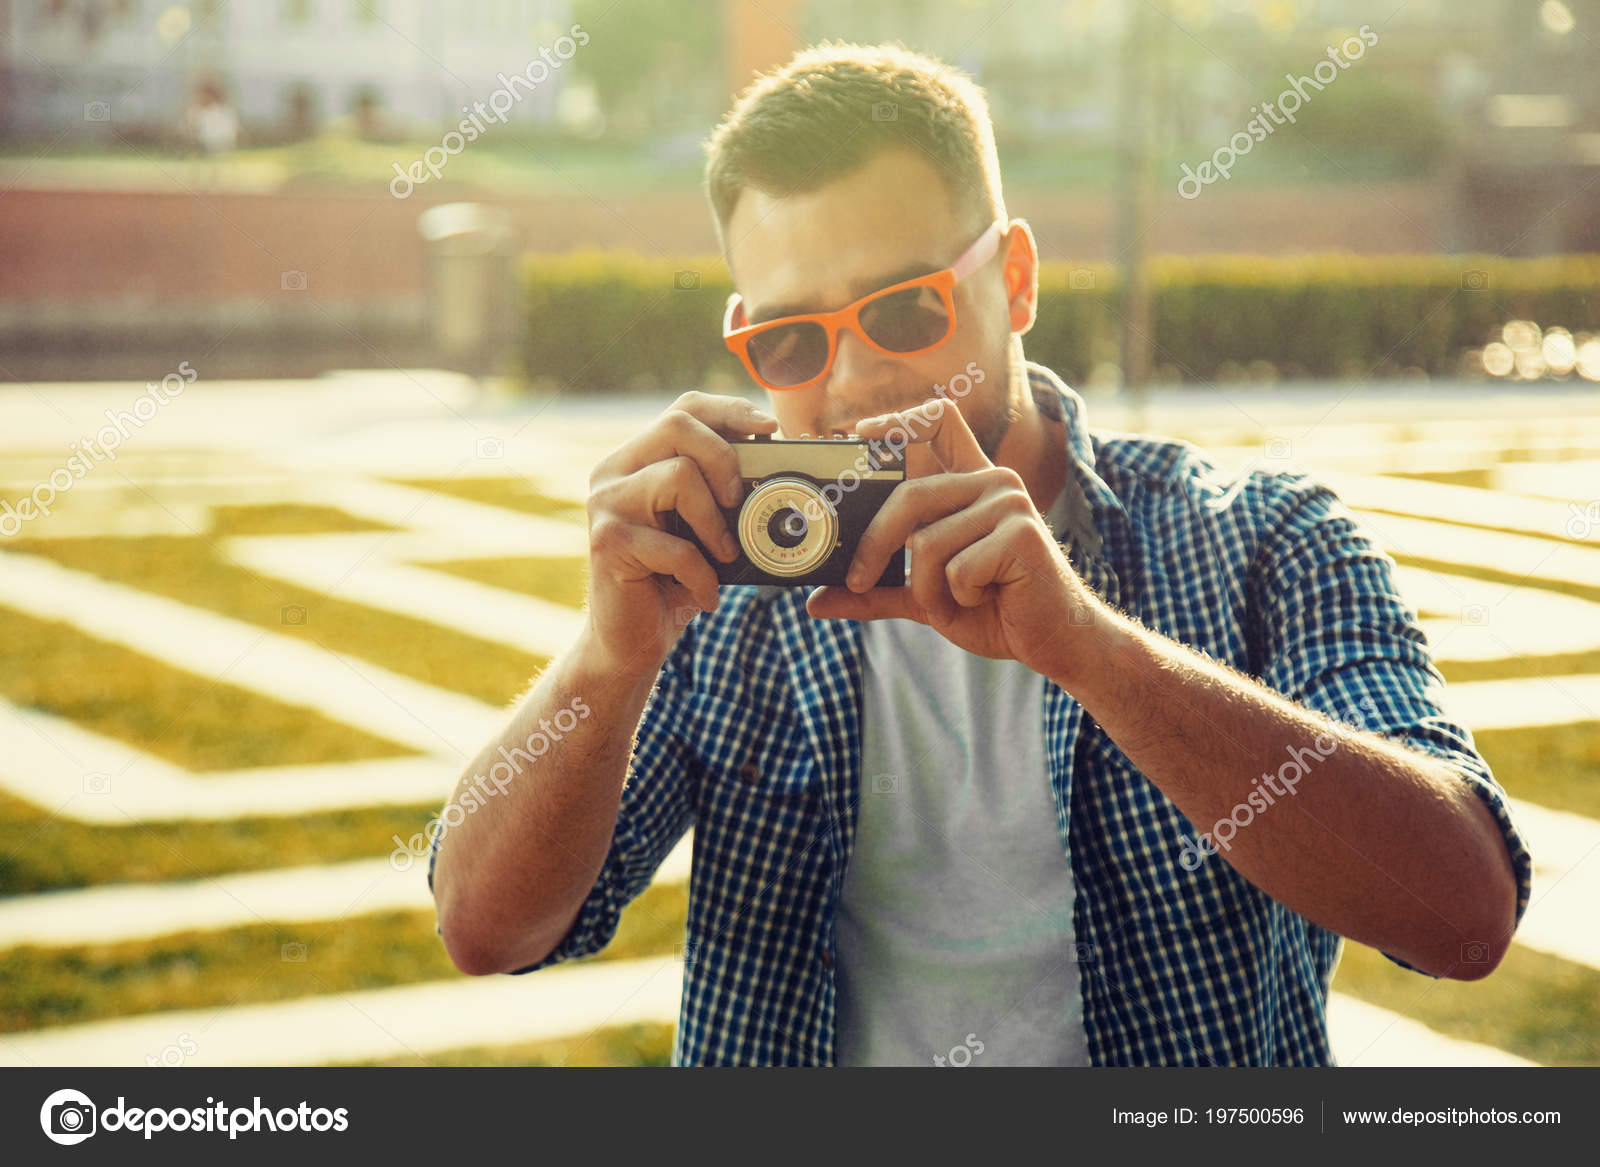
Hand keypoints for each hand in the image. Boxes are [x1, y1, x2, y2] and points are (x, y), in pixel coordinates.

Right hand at [584, 391, 777, 677]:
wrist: (630, 640)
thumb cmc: (673, 579)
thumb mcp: (700, 527)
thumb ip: (718, 491)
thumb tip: (778, 465)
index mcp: (635, 459)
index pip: (683, 409)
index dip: (729, 410)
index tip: (769, 428)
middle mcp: (612, 471)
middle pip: (677, 426)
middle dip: (725, 458)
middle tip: (741, 501)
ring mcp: (605, 504)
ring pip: (679, 476)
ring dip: (716, 524)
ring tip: (724, 557)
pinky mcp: (608, 541)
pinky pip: (676, 545)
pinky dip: (702, 575)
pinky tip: (706, 597)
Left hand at [805, 397, 1099, 677]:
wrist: (1053, 642)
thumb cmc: (996, 612)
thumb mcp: (925, 598)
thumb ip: (876, 593)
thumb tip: (815, 601)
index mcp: (972, 485)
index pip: (938, 421)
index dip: (897, 420)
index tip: (858, 433)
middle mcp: (993, 482)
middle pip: (909, 493)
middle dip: (874, 543)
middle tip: (856, 580)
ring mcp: (1010, 503)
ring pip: (926, 543)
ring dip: (930, 590)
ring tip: (963, 600)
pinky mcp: (1022, 534)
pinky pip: (955, 568)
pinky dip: (958, 598)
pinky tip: (991, 598)